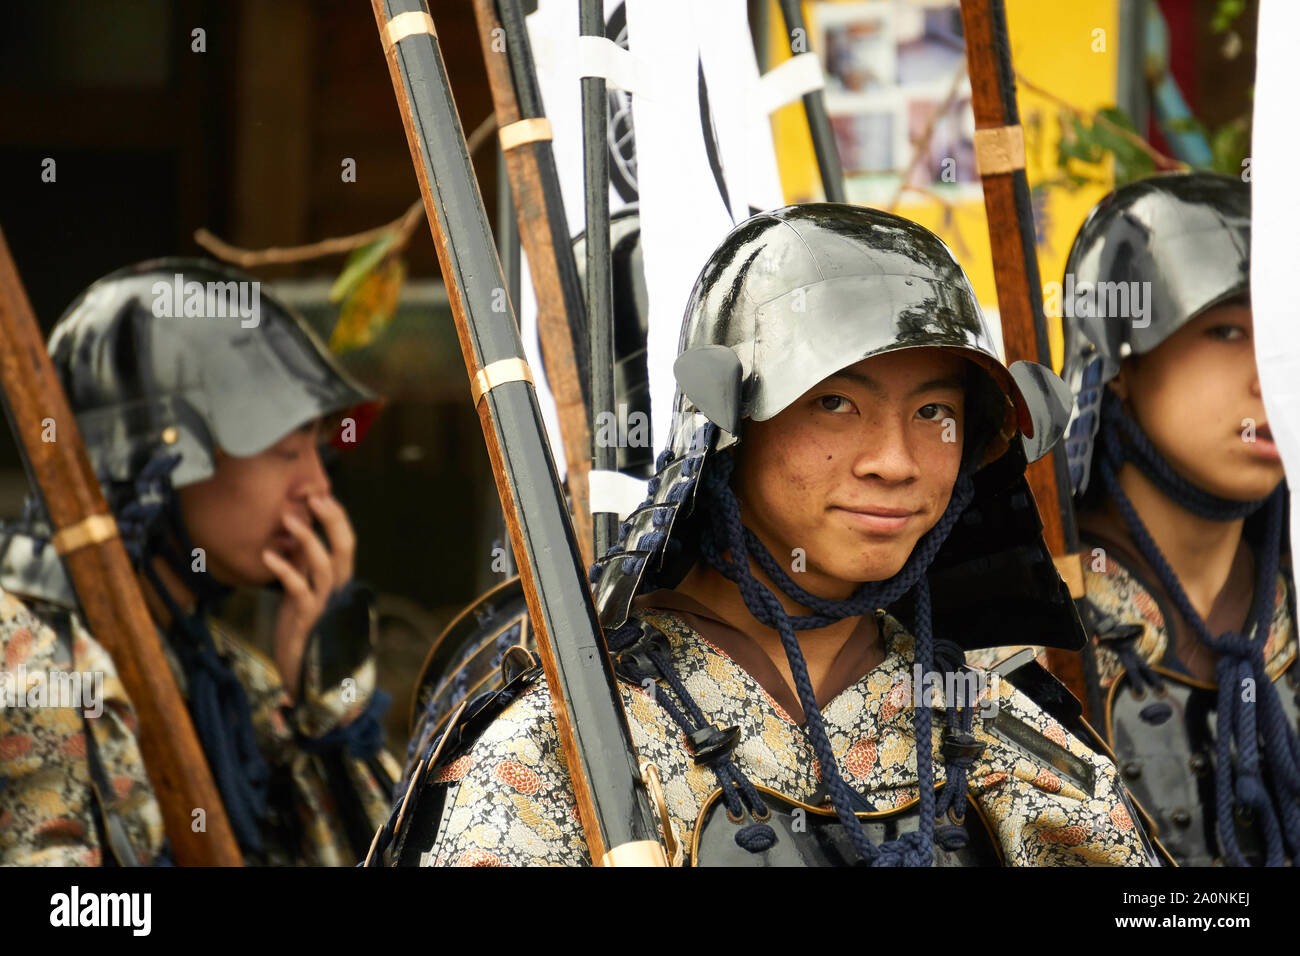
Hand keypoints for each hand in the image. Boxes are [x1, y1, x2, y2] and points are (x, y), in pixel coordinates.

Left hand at [261, 494, 356, 701]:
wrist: (306, 680)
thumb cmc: (302, 635)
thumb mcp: (303, 595)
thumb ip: (305, 569)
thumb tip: (298, 537)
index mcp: (338, 583)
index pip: (345, 545)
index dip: (337, 519)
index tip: (322, 495)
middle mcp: (338, 591)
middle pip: (345, 548)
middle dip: (333, 520)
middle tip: (316, 496)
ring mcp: (324, 605)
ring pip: (324, 565)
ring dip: (308, 539)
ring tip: (289, 518)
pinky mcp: (306, 619)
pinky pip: (298, 589)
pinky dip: (284, 569)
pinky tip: (268, 556)